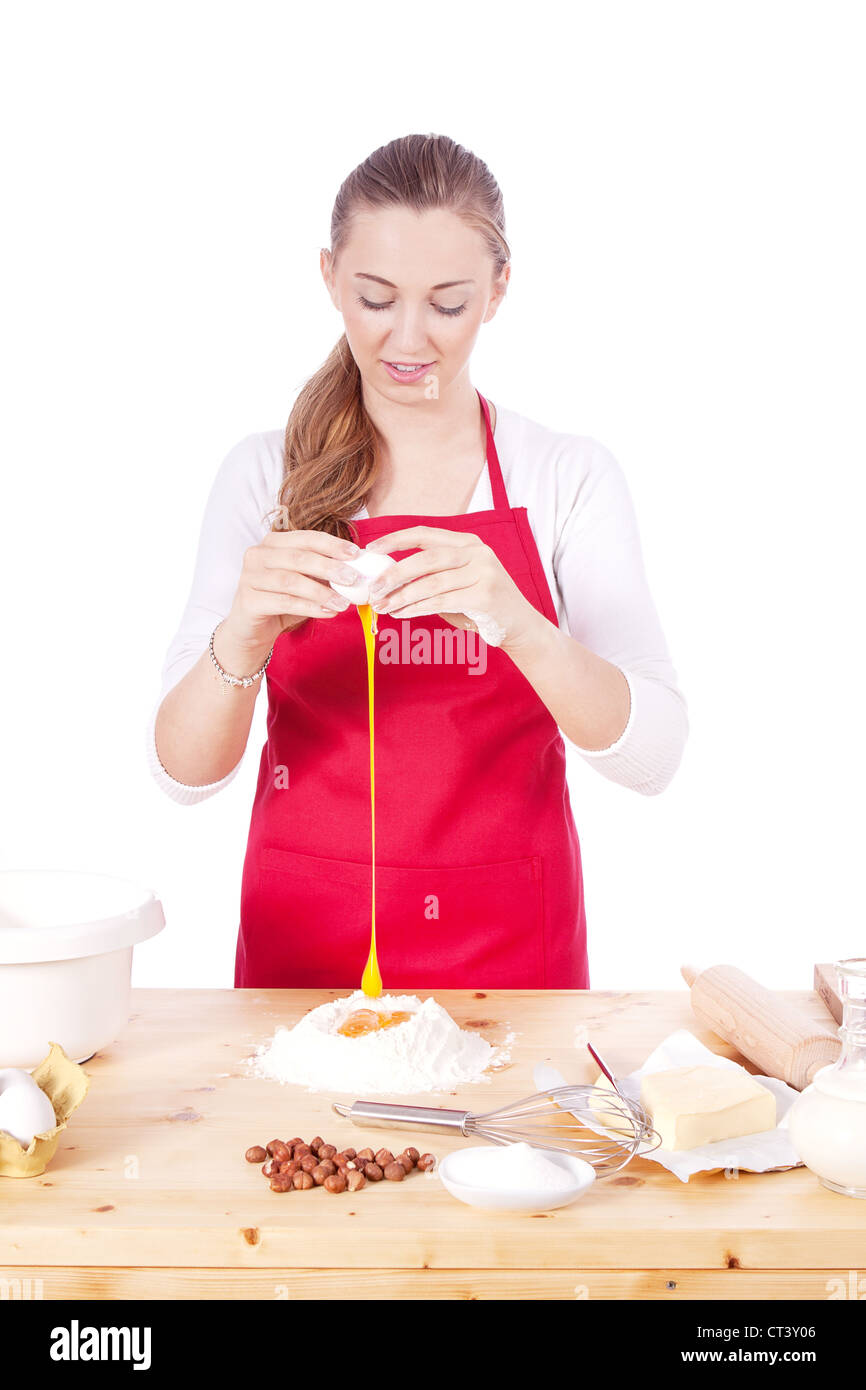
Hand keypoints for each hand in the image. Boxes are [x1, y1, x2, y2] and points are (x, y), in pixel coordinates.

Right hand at [219, 530, 360, 661]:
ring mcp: (250, 577)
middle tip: (353, 578)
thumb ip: (323, 573)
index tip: (356, 554)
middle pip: (299, 557)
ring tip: (343, 602)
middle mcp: (257, 555)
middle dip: (329, 567)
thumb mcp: (304, 582)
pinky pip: (284, 602)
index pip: (306, 538)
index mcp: (272, 543)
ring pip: (292, 581)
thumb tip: (356, 568)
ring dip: (322, 592)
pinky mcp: (249, 601)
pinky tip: (328, 612)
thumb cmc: (281, 600)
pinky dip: (309, 607)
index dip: (332, 544)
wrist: (252, 629)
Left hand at [366, 526, 540, 648]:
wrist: (519, 625)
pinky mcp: (486, 596)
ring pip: (432, 582)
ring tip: (384, 606)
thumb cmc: (480, 604)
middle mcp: (478, 552)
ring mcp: (484, 573)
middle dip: (395, 574)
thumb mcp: (456, 582)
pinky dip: (418, 608)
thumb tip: (387, 579)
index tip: (370, 549)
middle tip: (374, 588)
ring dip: (403, 596)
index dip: (395, 539)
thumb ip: (430, 575)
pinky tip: (403, 614)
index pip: (425, 533)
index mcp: (467, 542)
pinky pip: (443, 601)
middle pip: (426, 558)